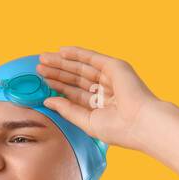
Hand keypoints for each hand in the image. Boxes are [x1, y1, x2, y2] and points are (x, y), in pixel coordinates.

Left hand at [36, 47, 161, 150]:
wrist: (140, 123)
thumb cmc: (118, 129)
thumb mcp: (87, 121)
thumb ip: (68, 110)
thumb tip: (48, 100)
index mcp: (100, 105)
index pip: (74, 93)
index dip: (58, 87)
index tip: (41, 82)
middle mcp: (105, 89)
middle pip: (75, 78)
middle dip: (57, 72)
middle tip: (38, 67)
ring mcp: (110, 77)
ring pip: (81, 67)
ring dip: (62, 62)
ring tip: (43, 59)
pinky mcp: (115, 67)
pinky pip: (92, 57)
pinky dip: (77, 53)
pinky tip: (61, 51)